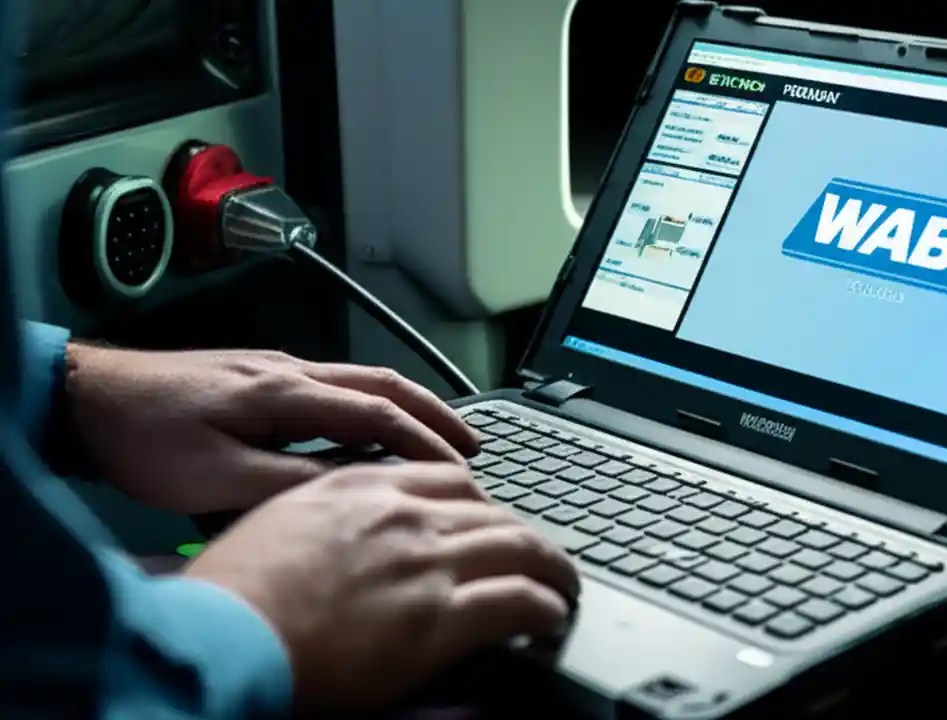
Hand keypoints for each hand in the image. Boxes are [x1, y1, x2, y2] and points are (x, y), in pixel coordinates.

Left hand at [64, 344, 478, 512]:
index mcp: (282, 393)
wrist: (86, 396)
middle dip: (436, 411)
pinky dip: (373, 404)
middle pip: (382, 382)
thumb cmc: (141, 438)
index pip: (376, 413)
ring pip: (361, 379)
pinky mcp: (257, 376)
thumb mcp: (212, 479)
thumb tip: (349, 492)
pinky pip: (335, 385)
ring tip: (440, 434)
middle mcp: (287, 370)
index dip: (425, 442)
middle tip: (475, 441)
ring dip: (408, 405)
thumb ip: (286, 485)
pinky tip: (374, 427)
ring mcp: (273, 368)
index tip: (461, 469)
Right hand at [184, 462, 578, 712]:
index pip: (447, 477)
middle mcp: (404, 515)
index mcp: (363, 486)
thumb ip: (330, 515)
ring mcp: (427, 563)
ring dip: (552, 567)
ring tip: (562, 585)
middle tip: (537, 554)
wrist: (224, 634)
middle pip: (492, 510)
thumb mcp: (278, 521)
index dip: (480, 499)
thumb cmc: (233, 591)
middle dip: (523, 533)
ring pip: (520, 547)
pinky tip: (552, 616)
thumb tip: (347, 533)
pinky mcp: (440, 618)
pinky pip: (518, 600)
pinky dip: (545, 607)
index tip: (489, 517)